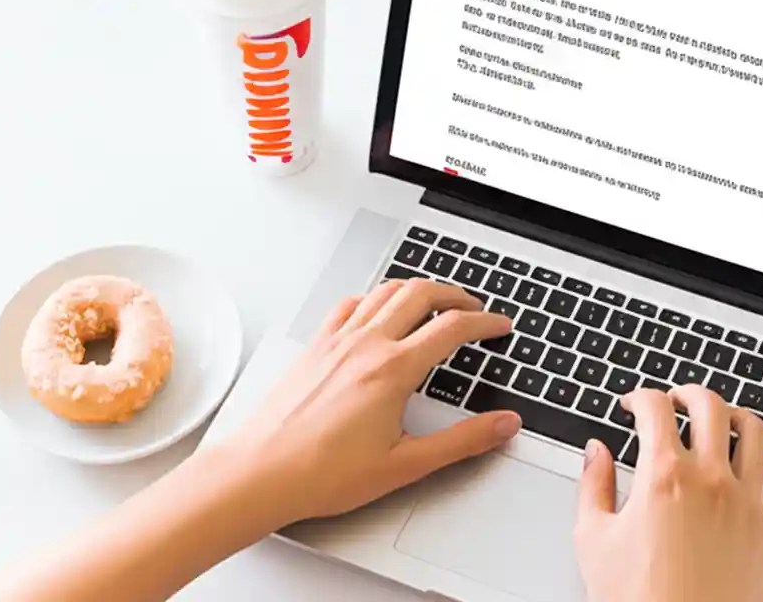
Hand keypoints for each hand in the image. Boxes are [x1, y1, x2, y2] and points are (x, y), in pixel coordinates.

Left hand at [226, 279, 522, 529]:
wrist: (260, 473)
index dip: (485, 322)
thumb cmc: (321, 474)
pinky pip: (350, 305)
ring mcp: (336, 341)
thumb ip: (462, 441)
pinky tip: (377, 311)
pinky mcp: (315, 347)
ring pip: (385, 291)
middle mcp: (365, 345)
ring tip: (435, 301)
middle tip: (475, 308)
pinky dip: (374, 298)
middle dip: (456, 295)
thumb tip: (502, 425)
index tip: (500, 326)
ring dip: (418, 289)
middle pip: (421, 293)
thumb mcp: (406, 465)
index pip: (453, 328)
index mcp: (392, 370)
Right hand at [574, 386, 762, 601]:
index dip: (639, 396)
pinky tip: (758, 465)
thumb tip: (595, 453)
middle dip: (687, 393)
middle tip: (674, 400)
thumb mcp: (594, 540)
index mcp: (664, 477)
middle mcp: (711, 481)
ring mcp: (748, 504)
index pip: (656, 408)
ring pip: (756, 432)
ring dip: (734, 416)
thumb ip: (593, 486)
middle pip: (709, 405)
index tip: (633, 405)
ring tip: (719, 420)